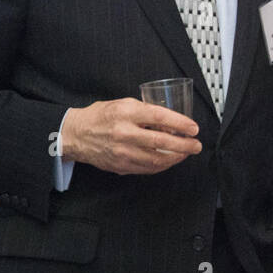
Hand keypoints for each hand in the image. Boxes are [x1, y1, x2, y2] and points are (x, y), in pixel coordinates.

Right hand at [61, 98, 201, 174]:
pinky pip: (147, 169)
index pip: (159, 117)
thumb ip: (146, 110)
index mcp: (126, 113)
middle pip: (161, 142)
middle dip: (184, 145)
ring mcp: (122, 152)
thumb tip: (171, 119)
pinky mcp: (120, 165)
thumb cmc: (100, 116)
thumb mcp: (123, 104)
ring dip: (176, 158)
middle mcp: (124, 133)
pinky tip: (170, 160)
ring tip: (186, 153)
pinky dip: (162, 165)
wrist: (76, 134)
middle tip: (196, 145)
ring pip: (156, 160)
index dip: (180, 123)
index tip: (193, 128)